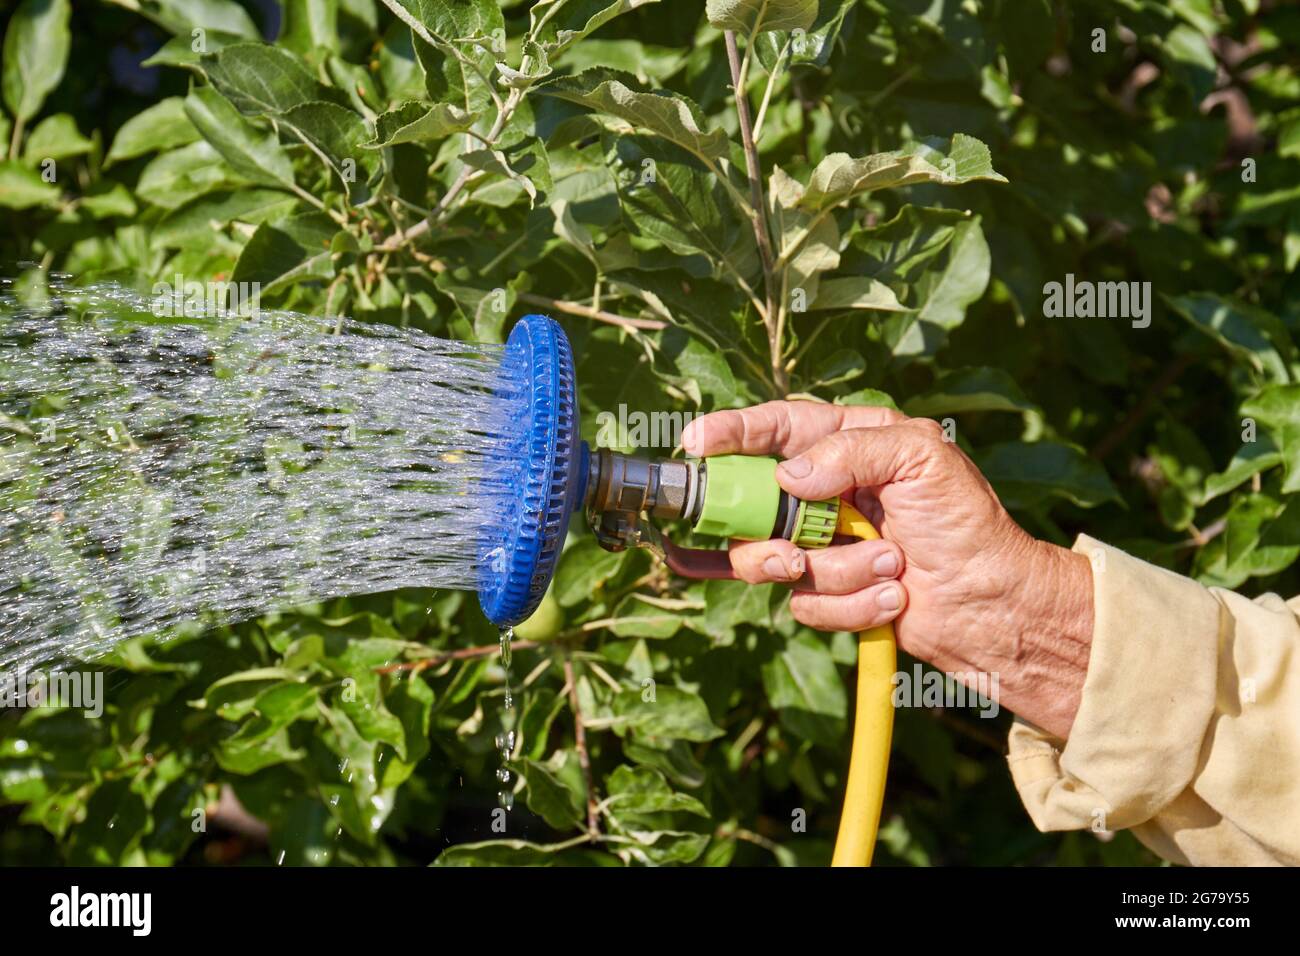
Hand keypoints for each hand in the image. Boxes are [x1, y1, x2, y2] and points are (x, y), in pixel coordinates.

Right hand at [681, 401, 1094, 737]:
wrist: (994, 603)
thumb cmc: (966, 521)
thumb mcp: (920, 457)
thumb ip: (851, 450)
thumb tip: (788, 477)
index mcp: (847, 444)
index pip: (776, 429)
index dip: (731, 433)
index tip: (696, 444)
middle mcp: (826, 491)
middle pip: (753, 501)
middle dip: (768, 531)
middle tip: (793, 551)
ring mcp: (823, 543)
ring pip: (774, 560)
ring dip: (837, 572)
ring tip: (892, 567)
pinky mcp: (829, 591)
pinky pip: (804, 603)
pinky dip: (852, 605)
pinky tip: (894, 597)